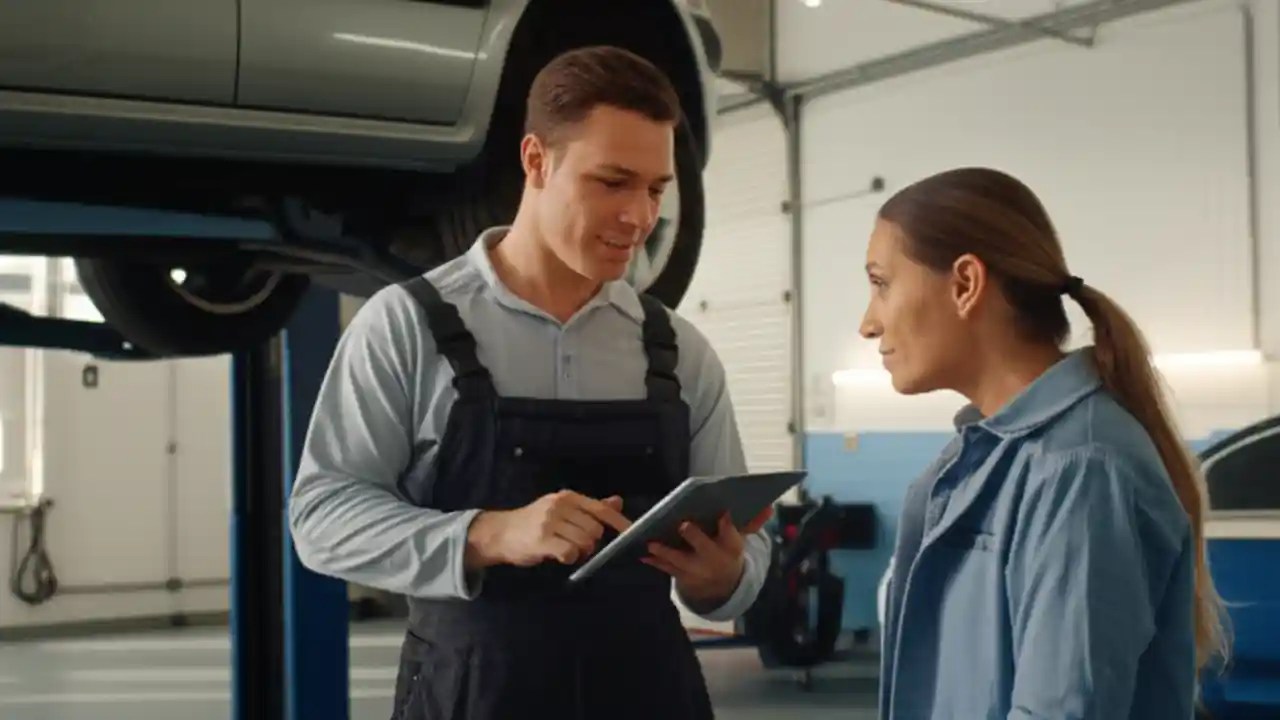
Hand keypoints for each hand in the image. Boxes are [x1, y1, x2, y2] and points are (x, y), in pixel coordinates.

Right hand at [465, 491, 630, 569]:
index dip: (619, 522)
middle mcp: (560, 506)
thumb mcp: (562, 509)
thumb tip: (617, 502)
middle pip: (595, 530)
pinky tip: (559, 556)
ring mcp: (550, 521)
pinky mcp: (542, 539)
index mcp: (568, 497)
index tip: (632, 534)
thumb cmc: (533, 522)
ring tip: (566, 550)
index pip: (601, 509)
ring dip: (580, 552)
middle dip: (591, 543)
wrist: (500, 532)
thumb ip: (590, 508)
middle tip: (576, 546)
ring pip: (584, 542)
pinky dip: (569, 558)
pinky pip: (570, 553)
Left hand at [642, 506, 772, 608]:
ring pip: (681, 561)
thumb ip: (752, 521)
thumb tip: (769, 506)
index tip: (724, 513)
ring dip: (666, 552)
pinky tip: (643, 554)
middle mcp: (714, 559)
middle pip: (705, 548)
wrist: (722, 585)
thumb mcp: (741, 537)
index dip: (728, 525)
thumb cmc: (727, 550)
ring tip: (652, 542)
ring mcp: (696, 570)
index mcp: (731, 547)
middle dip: (695, 538)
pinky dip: (655, 562)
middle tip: (684, 525)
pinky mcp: (681, 576)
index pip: (731, 536)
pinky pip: (667, 569)